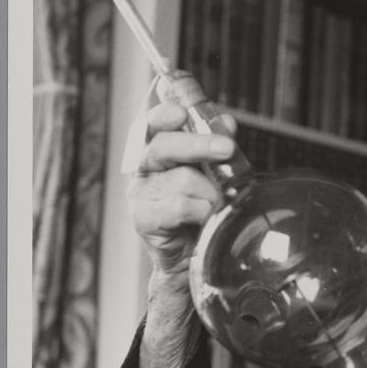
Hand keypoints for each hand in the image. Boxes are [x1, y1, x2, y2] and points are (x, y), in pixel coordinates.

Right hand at [125, 102, 236, 276]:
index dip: (163, 114)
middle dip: (199, 145)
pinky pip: (181, 206)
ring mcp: (139, 193)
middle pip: (164, 145)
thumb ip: (217, 145)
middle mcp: (143, 168)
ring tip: (213, 205)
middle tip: (227, 148)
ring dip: (209, 193)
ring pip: (182, 179)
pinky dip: (201, 212)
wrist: (191, 254)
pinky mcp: (143, 218)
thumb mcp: (211, 172)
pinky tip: (201, 219)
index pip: (151, 124)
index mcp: (155, 150)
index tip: (180, 113)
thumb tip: (227, 122)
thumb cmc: (200, 209)